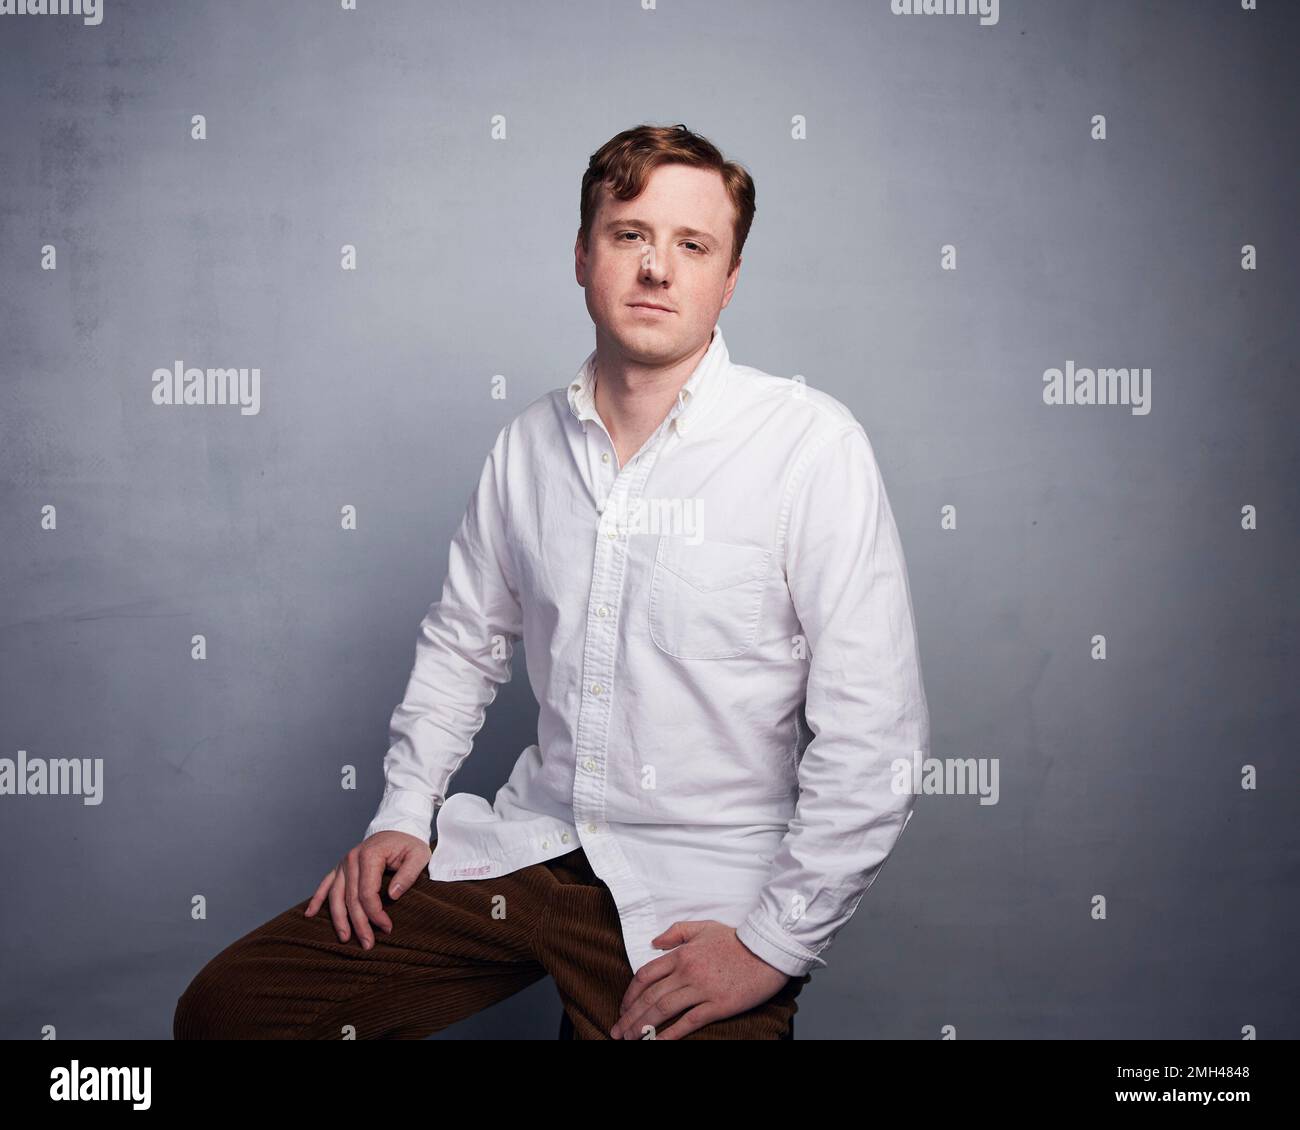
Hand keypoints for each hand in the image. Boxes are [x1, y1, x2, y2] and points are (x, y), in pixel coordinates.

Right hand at [304, 831, 430, 949]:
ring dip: (339, 919)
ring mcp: (343, 863)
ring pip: (336, 896)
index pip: (367, 892)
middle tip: (367, 944)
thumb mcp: (419, 856)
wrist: (399, 828)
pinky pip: (325, 884)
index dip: (375, 913)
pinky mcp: (341, 867)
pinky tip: (309, 914)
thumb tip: (392, 896)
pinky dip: (316, 899)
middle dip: (359, 924)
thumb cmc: (409, 844)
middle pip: (351, 898)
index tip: (387, 927)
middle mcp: (352, 859)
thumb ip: (408, 875)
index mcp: (370, 856)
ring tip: (345, 938)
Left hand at [609, 920, 789, 1039]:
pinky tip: (658, 1043)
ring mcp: (701, 989)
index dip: (630, 994)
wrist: (767, 950)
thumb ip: (676, 932)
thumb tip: (654, 942)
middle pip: (650, 997)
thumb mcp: (703, 927)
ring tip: (630, 1040)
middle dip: (630, 1017)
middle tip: (617, 1031)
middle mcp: (686, 972)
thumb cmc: (736, 939)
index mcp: (681, 953)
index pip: (646, 975)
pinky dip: (670, 1034)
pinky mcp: (717, 1005)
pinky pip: (688, 1022)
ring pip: (663, 1011)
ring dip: (643, 1027)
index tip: (623, 1008)